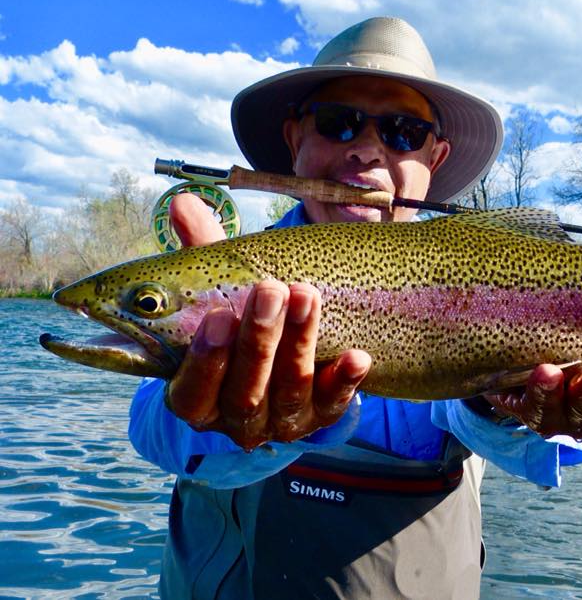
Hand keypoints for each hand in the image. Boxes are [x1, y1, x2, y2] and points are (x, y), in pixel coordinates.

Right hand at [162, 193, 370, 449]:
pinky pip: (335, 405)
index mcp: (196, 398)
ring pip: (290, 393)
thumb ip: (201, 253)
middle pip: (244, 393)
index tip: (219, 314)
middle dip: (259, 341)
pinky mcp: (322, 417)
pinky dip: (345, 381)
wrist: (283, 358)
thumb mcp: (218, 289)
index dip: (205, 358)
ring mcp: (282, 423)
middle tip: (272, 290)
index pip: (192, 393)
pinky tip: (358, 356)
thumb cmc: (239, 318)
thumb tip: (181, 200)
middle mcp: (236, 420)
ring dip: (300, 343)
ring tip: (308, 296)